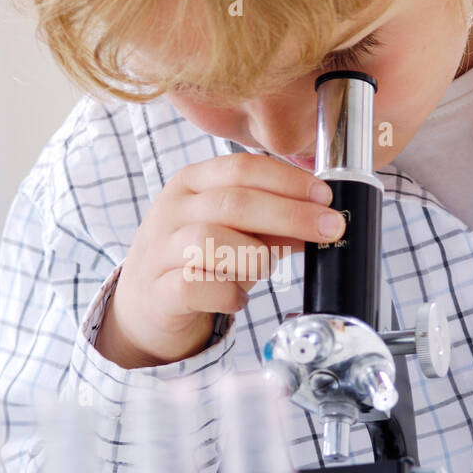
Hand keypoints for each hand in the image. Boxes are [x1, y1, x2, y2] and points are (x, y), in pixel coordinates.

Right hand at [94, 152, 345, 366]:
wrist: (144, 304)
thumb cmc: (196, 260)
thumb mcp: (233, 231)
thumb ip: (271, 224)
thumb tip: (319, 221)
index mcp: (191, 183)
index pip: (242, 168)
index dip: (288, 180)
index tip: (324, 196)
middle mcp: (172, 210)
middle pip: (234, 202)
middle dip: (290, 214)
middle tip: (328, 228)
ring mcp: (160, 250)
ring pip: (212, 241)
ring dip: (255, 256)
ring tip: (267, 268)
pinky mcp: (158, 291)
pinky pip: (198, 287)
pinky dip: (229, 294)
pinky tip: (239, 297)